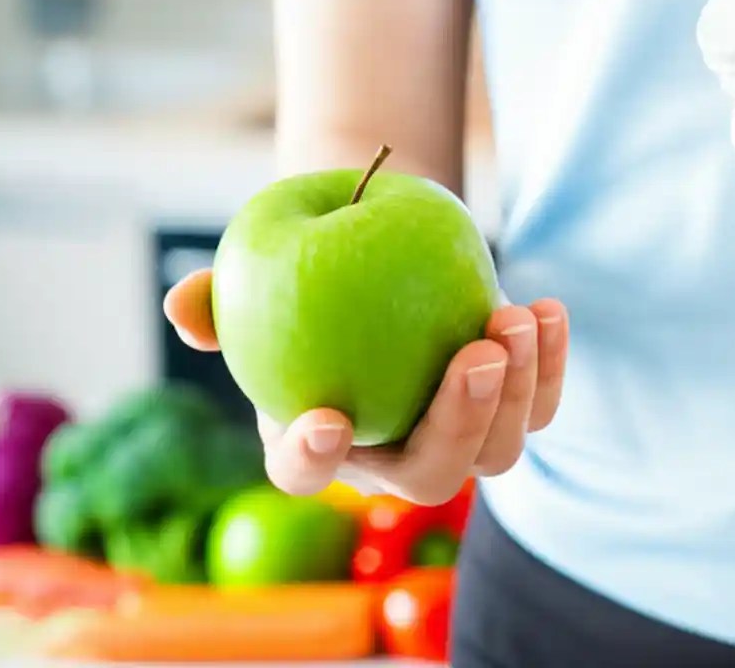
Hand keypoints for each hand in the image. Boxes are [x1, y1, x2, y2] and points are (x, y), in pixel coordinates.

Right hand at [162, 269, 568, 502]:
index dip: (312, 460)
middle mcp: (393, 457)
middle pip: (432, 477)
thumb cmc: (301, 272)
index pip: (304, 473)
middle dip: (460, 424)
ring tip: (513, 320)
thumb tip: (183, 306)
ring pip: (498, 452)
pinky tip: (548, 311)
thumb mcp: (253, 275)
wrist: (371, 256)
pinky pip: (540, 406)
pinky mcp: (508, 404)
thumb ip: (216, 299)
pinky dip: (550, 365)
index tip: (326, 418)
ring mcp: (458, 437)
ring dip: (518, 392)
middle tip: (478, 357)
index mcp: (316, 442)